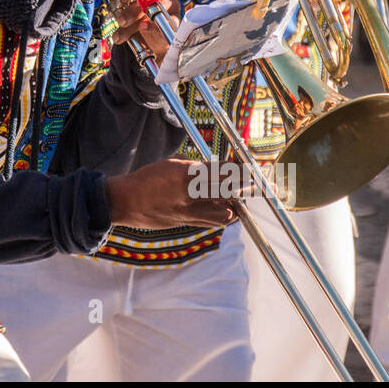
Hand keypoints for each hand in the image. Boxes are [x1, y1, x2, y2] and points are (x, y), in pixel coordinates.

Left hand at [99, 0, 178, 60]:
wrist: (147, 38)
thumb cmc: (134, 11)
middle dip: (133, 1)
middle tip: (120, 16)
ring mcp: (171, 2)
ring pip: (155, 6)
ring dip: (136, 17)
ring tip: (121, 25)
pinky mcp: (175, 20)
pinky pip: (167, 22)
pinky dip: (152, 28)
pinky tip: (142, 29)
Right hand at [103, 157, 244, 228]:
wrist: (125, 202)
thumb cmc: (147, 179)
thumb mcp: (172, 164)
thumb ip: (197, 166)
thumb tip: (218, 167)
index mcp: (186, 174)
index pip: (223, 171)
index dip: (241, 169)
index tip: (250, 166)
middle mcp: (191, 194)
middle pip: (230, 191)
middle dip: (248, 186)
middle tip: (263, 185)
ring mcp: (190, 212)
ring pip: (227, 211)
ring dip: (238, 204)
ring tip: (244, 197)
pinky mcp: (187, 223)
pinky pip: (215, 222)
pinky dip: (226, 215)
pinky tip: (230, 209)